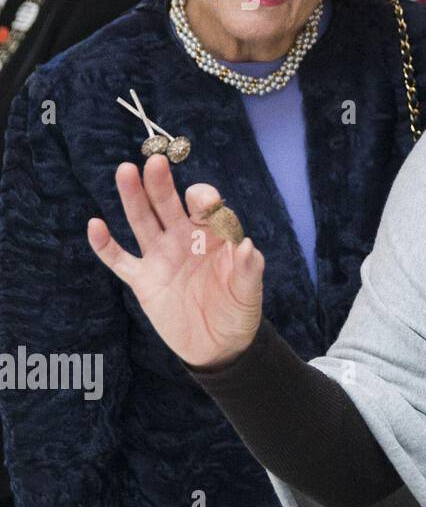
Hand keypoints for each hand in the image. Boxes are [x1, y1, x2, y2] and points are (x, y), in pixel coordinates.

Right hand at [87, 153, 263, 368]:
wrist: (219, 344)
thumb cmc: (238, 310)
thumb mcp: (250, 293)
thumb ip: (250, 270)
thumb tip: (248, 247)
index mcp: (214, 237)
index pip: (207, 209)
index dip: (205, 201)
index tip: (203, 201)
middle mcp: (185, 239)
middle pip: (169, 205)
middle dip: (162, 184)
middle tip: (154, 162)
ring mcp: (162, 257)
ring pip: (143, 222)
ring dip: (133, 198)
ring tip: (125, 171)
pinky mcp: (143, 280)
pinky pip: (120, 260)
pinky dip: (105, 245)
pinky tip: (95, 225)